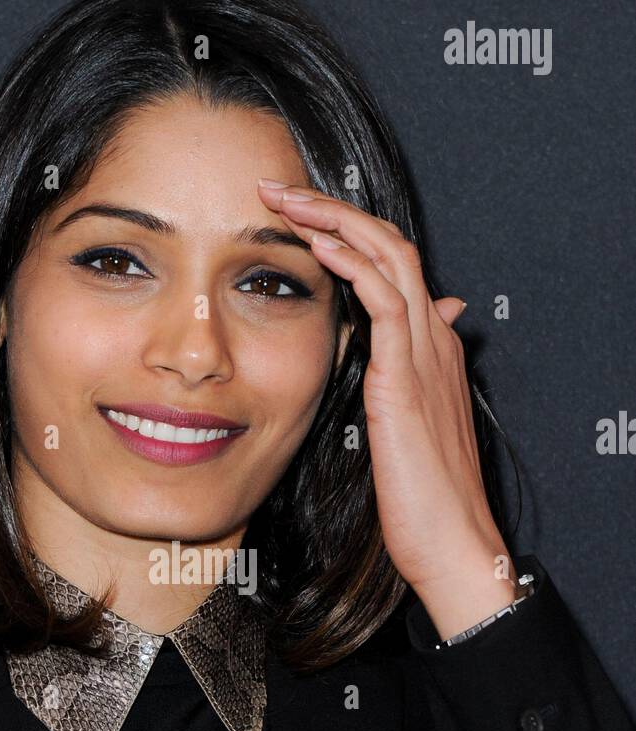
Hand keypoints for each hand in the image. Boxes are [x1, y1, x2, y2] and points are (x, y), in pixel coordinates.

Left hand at [257, 179, 517, 640]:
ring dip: (334, 218)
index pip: (391, 267)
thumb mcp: (402, 431)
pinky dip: (352, 264)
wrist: (452, 542)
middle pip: (390, 244)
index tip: (292, 219)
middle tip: (277, 188)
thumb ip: (391, 387)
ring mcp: (425, 354)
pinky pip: (387, 300)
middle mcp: (433, 339)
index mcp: (430, 349)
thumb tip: (379, 365)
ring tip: (285, 197)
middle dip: (333, 207)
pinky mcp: (407, 378)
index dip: (345, 233)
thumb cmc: (420, 499)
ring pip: (389, 255)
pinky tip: (315, 245)